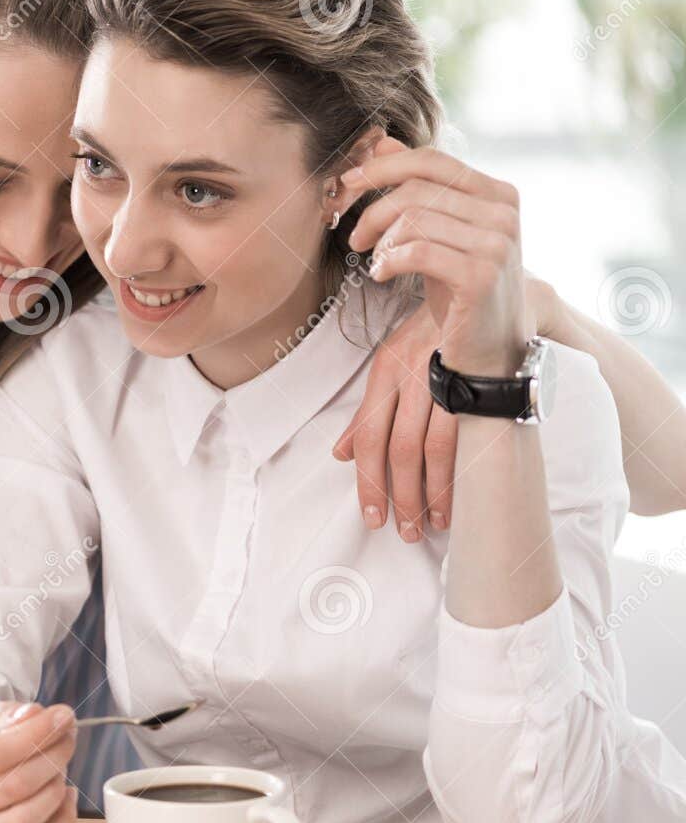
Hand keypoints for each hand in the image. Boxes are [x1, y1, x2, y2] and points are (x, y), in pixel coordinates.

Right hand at [0, 701, 76, 822]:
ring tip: (59, 768)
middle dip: (53, 758)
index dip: (35, 735)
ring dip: (56, 790)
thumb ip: (3, 713)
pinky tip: (62, 798)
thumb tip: (34, 716)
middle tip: (68, 740)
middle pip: (14, 787)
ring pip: (26, 821)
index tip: (62, 718)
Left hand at [333, 302, 456, 540]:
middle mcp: (409, 373)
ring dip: (431, 493)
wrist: (483, 291)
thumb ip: (368, 413)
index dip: (368, 482)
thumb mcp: (393, 364)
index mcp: (384, 371)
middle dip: (398, 496)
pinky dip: (459, 471)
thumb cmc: (434, 334)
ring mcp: (443, 376)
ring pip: (429, 447)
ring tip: (431, 524)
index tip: (372, 517)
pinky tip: (460, 497)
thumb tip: (340, 455)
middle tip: (404, 532)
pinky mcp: (476, 378)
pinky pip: (463, 434)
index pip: (369, 437)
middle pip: (396, 448)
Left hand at [342, 137, 531, 377]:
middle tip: (353, 236)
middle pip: (416, 188)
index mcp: (498, 194)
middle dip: (371, 209)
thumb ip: (419, 188)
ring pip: (412, 218)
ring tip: (373, 260)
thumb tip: (381, 142)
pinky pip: (416, 251)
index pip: (430, 160)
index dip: (381, 168)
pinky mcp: (480, 276)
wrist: (493, 348)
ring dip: (378, 241)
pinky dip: (387, 261)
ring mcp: (496, 243)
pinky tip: (381, 274)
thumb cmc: (461, 289)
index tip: (346, 184)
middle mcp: (503, 213)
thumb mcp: (441, 233)